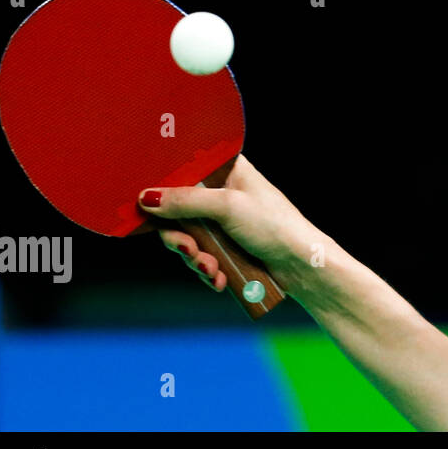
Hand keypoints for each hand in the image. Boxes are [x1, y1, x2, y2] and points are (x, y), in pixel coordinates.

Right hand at [139, 154, 318, 293]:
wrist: (301, 264)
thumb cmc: (274, 224)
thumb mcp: (227, 207)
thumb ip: (185, 201)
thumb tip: (146, 198)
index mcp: (227, 169)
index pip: (184, 170)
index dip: (164, 188)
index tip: (148, 206)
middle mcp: (223, 191)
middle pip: (178, 210)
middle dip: (180, 236)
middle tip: (189, 249)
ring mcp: (224, 220)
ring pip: (188, 237)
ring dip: (196, 258)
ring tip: (212, 269)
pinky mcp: (227, 245)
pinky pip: (203, 256)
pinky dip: (208, 269)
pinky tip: (220, 279)